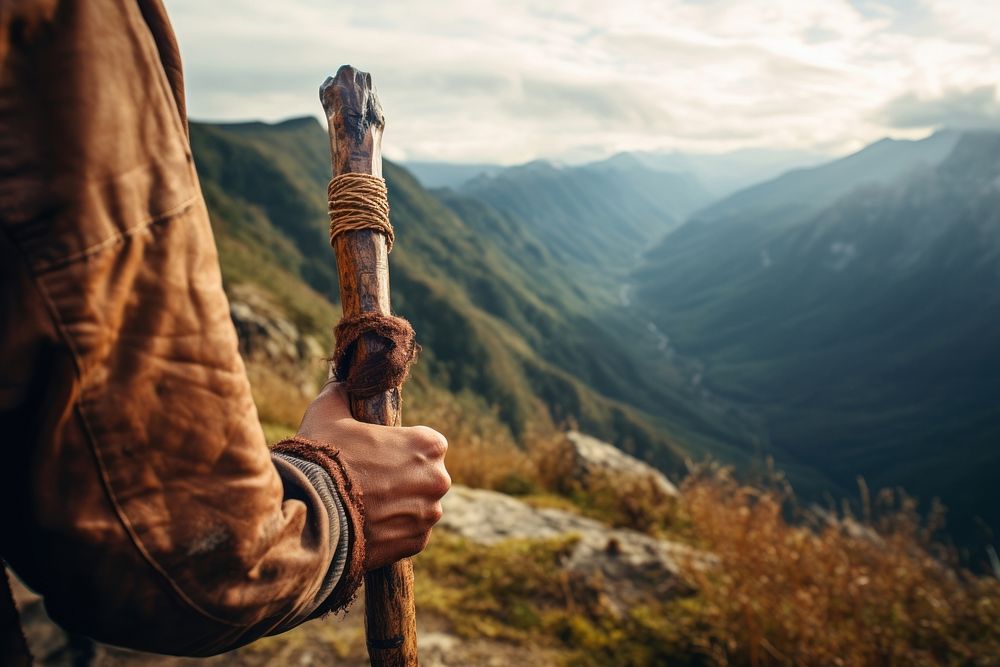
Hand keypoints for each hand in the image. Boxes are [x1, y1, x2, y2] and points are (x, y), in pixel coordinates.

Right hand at [295, 382, 449, 570]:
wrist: (312, 513)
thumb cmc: (323, 457)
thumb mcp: (328, 412)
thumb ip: (339, 392)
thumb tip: (338, 379)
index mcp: (428, 444)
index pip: (429, 444)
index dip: (405, 449)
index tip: (383, 454)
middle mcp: (438, 479)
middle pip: (427, 476)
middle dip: (404, 478)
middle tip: (371, 481)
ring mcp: (429, 514)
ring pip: (419, 506)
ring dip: (400, 506)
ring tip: (367, 506)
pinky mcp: (417, 542)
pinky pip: (410, 534)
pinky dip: (394, 531)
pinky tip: (369, 526)